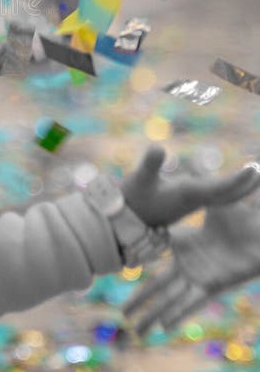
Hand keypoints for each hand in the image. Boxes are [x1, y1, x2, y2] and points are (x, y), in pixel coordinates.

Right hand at [121, 146, 259, 226]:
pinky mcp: (185, 202)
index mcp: (189, 194)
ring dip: (239, 187)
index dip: (238, 179)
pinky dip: (226, 188)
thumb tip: (159, 148)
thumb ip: (150, 164)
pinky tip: (227, 184)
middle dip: (246, 184)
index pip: (220, 187)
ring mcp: (191, 203)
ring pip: (222, 196)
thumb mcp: (140, 178)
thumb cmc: (133, 199)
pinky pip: (214, 195)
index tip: (255, 168)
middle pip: (228, 194)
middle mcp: (194, 200)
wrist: (125, 222)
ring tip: (252, 176)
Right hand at [123, 178, 259, 334]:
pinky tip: (162, 327)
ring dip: (153, 314)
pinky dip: (177, 315)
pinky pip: (190, 303)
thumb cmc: (247, 215)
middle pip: (159, 286)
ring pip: (170, 299)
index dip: (141, 261)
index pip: (158, 254)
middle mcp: (190, 264)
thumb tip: (193, 156)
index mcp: (188, 244)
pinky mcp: (212, 286)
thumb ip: (202, 179)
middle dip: (140, 301)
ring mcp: (199, 277)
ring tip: (136, 330)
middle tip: (122, 315)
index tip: (122, 265)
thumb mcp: (215, 196)